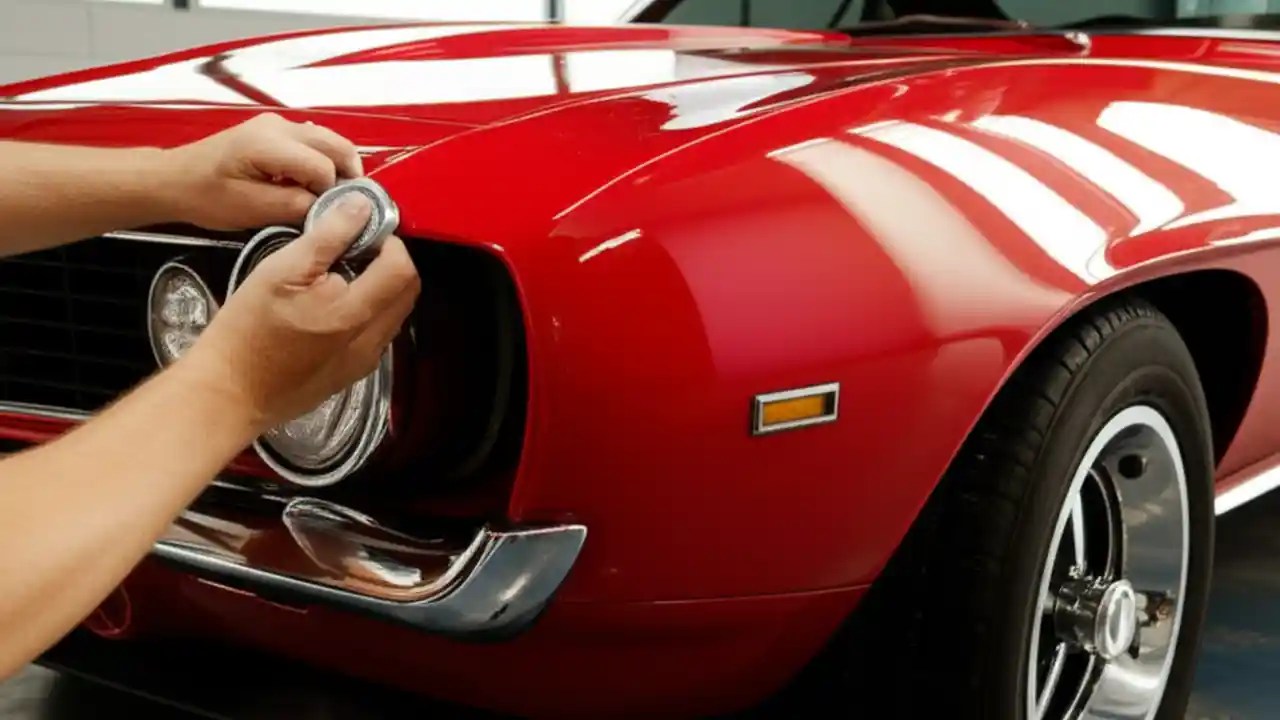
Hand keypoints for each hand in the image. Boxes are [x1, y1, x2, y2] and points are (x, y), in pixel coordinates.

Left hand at [157, 113, 362, 230]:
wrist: (174, 179)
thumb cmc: (205, 196)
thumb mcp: (251, 210)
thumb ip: (294, 205)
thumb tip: (328, 209)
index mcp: (269, 144)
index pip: (323, 167)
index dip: (332, 194)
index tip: (328, 215)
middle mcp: (278, 126)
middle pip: (336, 145)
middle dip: (348, 174)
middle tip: (346, 204)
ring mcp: (277, 124)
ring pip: (329, 140)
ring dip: (338, 167)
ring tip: (330, 196)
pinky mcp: (274, 130)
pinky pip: (313, 141)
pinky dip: (323, 160)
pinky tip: (312, 183)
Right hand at [179, 192, 418, 432]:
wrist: (229, 394)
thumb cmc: (246, 330)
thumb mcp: (280, 270)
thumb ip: (328, 237)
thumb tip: (363, 208)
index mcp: (354, 312)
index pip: (402, 268)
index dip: (389, 243)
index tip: (362, 234)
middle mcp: (370, 340)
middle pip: (407, 291)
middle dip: (390, 264)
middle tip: (355, 251)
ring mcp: (364, 362)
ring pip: (395, 314)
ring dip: (382, 289)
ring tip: (342, 277)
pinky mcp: (352, 374)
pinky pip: (379, 335)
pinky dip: (370, 313)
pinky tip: (334, 307)